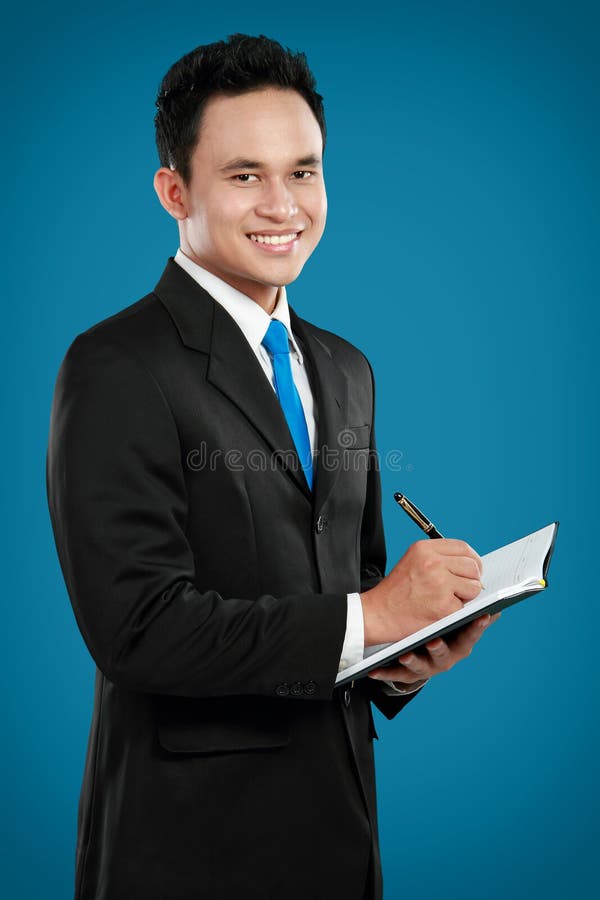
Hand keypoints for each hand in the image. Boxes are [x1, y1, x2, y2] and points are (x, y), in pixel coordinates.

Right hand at [361, 538, 483, 645]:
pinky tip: (438, 611)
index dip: (473, 560)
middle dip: (471, 580)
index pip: (463, 548)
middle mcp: (433, 562)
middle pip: (473, 567)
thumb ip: (439, 557)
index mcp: (425, 549)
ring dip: (464, 597)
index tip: (473, 570)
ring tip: (445, 600)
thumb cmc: (396, 591)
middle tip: (458, 590)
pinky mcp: (444, 606)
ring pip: (474, 587)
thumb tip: (471, 564)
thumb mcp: (413, 561)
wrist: (378, 613)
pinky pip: (465, 607)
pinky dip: (455, 613)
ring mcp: (439, 584)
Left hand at [368, 612, 499, 684]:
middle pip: (446, 655)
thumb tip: (490, 589)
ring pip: (421, 667)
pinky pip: (395, 674)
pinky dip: (386, 672)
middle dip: (440, 649)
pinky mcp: (407, 673)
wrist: (420, 647)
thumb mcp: (456, 619)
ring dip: (414, 661)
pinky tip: (374, 670)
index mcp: (460, 643)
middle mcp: (446, 657)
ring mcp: (427, 666)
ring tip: (405, 654)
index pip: (470, 636)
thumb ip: (469, 607)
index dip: (476, 628)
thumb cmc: (441, 628)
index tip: (481, 616)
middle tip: (433, 641)